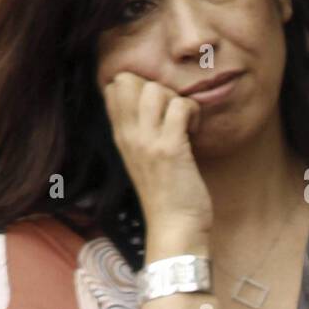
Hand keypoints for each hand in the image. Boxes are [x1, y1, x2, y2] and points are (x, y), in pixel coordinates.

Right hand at [103, 73, 212, 241]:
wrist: (174, 228)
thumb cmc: (166, 194)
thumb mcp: (142, 158)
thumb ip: (141, 131)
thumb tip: (155, 103)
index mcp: (120, 136)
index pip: (113, 86)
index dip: (139, 85)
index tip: (157, 108)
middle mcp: (129, 136)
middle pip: (129, 80)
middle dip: (158, 88)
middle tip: (172, 114)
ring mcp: (148, 142)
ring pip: (156, 89)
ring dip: (177, 99)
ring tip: (185, 123)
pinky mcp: (171, 149)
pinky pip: (181, 106)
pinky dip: (193, 112)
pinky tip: (195, 132)